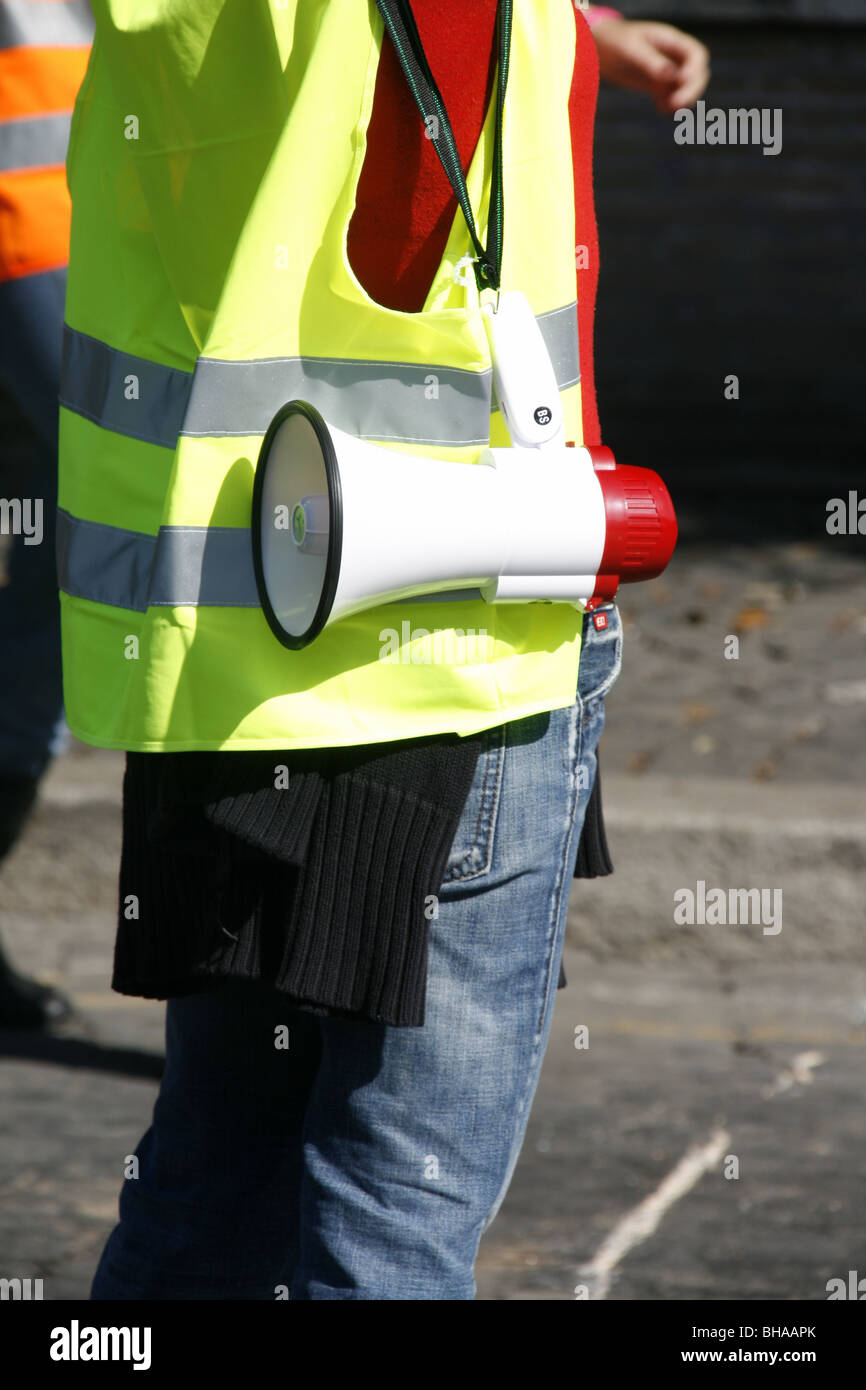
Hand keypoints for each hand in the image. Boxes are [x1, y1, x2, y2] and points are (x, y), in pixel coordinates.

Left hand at [590, 17, 710, 112]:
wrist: (600, 48)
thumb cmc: (615, 41)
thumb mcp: (632, 49)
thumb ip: (651, 61)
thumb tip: (671, 75)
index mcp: (672, 41)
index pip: (697, 55)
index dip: (695, 70)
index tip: (680, 81)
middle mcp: (674, 55)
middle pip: (697, 74)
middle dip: (691, 91)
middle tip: (675, 105)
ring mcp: (668, 70)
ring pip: (686, 88)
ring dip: (682, 101)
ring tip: (664, 109)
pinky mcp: (658, 84)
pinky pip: (672, 97)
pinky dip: (670, 105)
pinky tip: (658, 108)